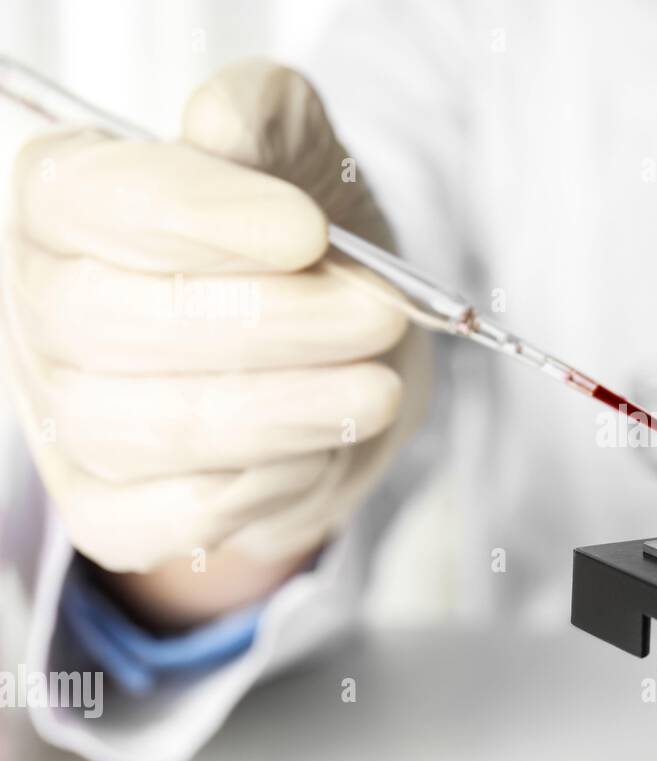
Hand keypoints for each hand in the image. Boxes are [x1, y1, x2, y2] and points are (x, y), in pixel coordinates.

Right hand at [2, 61, 432, 625]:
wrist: (345, 355)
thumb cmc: (311, 247)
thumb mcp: (306, 156)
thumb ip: (266, 118)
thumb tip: (218, 123)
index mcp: (70, 202)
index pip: (94, 203)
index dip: (201, 219)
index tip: (307, 231)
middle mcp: (47, 309)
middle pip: (113, 325)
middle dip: (267, 324)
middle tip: (376, 314)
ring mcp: (67, 418)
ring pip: (146, 429)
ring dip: (281, 412)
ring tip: (375, 388)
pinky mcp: (111, 507)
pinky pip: (175, 513)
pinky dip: (265, 486)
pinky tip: (322, 446)